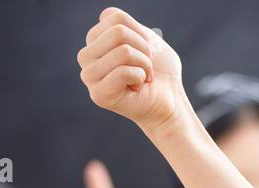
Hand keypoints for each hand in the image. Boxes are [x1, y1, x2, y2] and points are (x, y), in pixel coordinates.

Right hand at [77, 7, 185, 132]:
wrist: (172, 102)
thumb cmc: (160, 72)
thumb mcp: (147, 39)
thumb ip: (126, 23)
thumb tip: (105, 15)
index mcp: (95, 40)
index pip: (113, 17)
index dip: (139, 34)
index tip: (144, 52)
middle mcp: (86, 56)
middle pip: (118, 32)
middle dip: (143, 49)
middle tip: (146, 67)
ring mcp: (89, 75)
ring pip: (123, 51)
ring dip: (144, 65)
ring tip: (143, 78)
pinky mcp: (98, 94)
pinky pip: (123, 72)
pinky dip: (140, 77)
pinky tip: (138, 87)